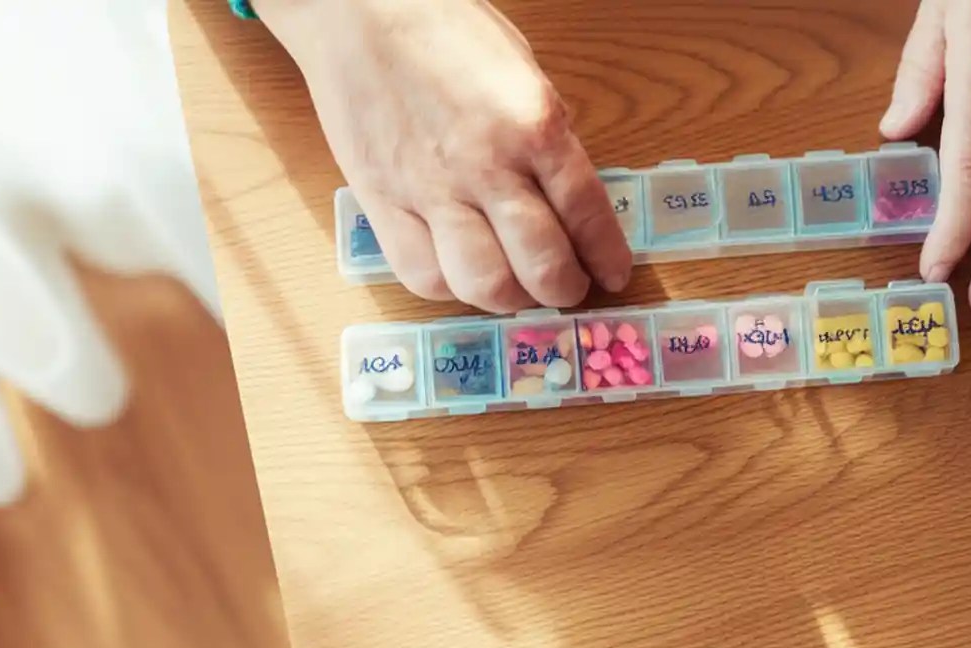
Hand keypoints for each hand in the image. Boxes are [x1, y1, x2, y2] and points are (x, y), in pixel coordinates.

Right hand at [255, 0, 632, 311]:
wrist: (358, 12)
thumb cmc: (446, 31)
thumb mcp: (522, 74)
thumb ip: (546, 140)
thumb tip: (566, 201)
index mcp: (534, 126)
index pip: (587, 213)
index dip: (606, 257)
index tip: (612, 276)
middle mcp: (487, 165)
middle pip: (541, 265)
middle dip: (564, 289)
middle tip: (565, 287)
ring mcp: (431, 190)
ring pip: (483, 283)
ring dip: (508, 297)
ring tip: (514, 286)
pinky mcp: (382, 203)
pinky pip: (422, 274)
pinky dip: (450, 287)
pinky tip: (460, 272)